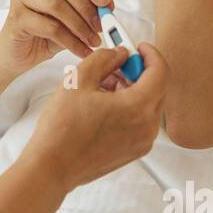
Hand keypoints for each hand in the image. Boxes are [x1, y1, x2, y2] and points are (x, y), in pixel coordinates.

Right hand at [0, 0, 114, 76]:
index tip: (105, 2)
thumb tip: (108, 4)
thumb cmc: (45, 30)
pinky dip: (70, 41)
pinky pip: (49, 27)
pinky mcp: (16, 16)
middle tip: (101, 26)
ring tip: (92, 41)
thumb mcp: (72, 16)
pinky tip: (81, 50)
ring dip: (80, 26)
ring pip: (56, 4)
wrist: (18, 52)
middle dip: (87, 7)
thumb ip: (89, 6)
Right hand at [24, 43, 168, 190]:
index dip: (150, 54)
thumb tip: (119, 53)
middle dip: (137, 71)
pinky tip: (102, 104)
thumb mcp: (78, 80)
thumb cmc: (62, 128)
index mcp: (138, 107)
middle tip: (115, 63)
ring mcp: (142, 142)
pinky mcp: (133, 151)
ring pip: (147, 105)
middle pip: (156, 88)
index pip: (160, 72)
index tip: (139, 47)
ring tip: (101, 85)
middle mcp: (147, 127)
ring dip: (131, 89)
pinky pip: (139, 121)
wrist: (52, 166)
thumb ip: (104, 59)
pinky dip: (128, 107)